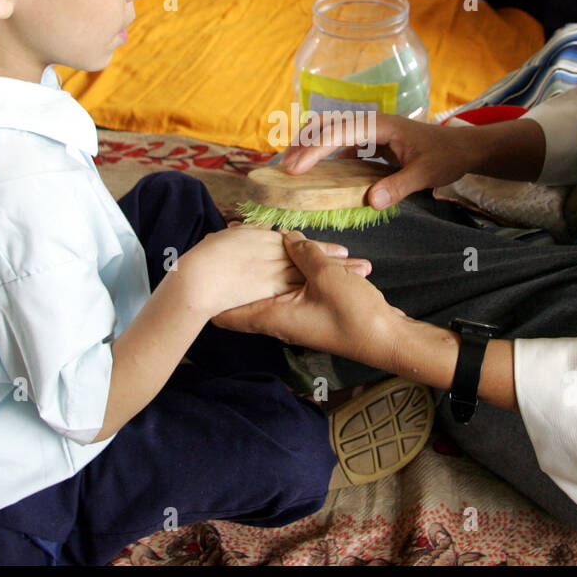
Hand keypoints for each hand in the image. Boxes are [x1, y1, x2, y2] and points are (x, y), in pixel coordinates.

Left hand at [172, 225, 363, 317]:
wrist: (385, 338)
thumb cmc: (354, 314)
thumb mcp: (326, 276)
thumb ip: (303, 253)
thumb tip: (286, 237)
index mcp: (273, 314)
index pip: (228, 313)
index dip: (209, 296)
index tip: (191, 275)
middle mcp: (279, 318)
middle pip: (244, 299)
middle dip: (231, 276)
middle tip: (213, 251)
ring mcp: (295, 316)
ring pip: (269, 291)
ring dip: (261, 272)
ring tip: (242, 249)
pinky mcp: (312, 310)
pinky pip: (289, 289)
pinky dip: (285, 273)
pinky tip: (289, 257)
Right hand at [280, 112, 480, 210]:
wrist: (461, 147)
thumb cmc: (446, 155)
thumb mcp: (426, 173)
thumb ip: (399, 186)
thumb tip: (370, 201)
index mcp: (380, 126)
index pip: (338, 133)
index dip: (314, 150)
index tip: (295, 169)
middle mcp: (370, 124)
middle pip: (326, 125)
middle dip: (302, 144)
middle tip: (284, 169)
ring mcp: (369, 132)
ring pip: (330, 132)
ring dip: (309, 147)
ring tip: (291, 168)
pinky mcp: (370, 143)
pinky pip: (340, 145)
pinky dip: (323, 155)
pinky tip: (315, 172)